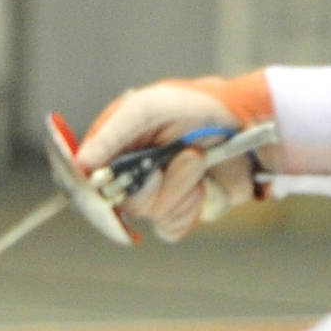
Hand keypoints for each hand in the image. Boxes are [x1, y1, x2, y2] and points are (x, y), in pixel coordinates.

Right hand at [47, 70, 273, 243]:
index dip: (93, 185)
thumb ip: (111, 134)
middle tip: (169, 162)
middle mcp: (134, 171)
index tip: (104, 183)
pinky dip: (194, 204)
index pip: (87, 176)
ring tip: (198, 160)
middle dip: (149, 185)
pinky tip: (206, 181)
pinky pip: (174, 226)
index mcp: (118, 146)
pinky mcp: (186, 208)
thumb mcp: (148, 107)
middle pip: (119, 202)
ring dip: (179, 188)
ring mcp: (160, 192)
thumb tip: (80, 164)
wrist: (250, 122)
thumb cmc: (199, 104)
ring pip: (150, 215)